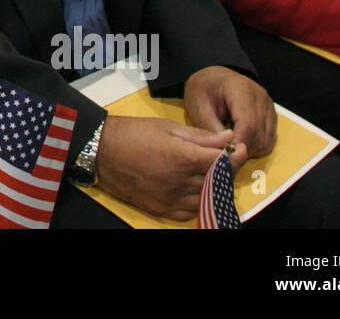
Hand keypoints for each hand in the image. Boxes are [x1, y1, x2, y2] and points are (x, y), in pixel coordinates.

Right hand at [95, 115, 242, 220]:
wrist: (100, 151)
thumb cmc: (132, 133)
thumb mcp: (168, 127)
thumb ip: (200, 136)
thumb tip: (227, 138)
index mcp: (183, 157)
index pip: (223, 161)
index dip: (235, 155)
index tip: (238, 149)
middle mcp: (179, 181)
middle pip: (218, 180)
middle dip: (225, 169)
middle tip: (223, 158)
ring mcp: (170, 197)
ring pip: (206, 198)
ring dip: (213, 187)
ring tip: (209, 173)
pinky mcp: (160, 208)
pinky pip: (189, 212)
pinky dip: (197, 202)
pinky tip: (194, 189)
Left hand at [183, 65, 275, 157]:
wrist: (213, 77)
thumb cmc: (203, 89)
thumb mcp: (198, 106)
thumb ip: (211, 128)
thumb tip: (224, 150)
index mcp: (241, 90)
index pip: (248, 124)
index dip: (238, 143)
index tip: (225, 154)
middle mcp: (260, 97)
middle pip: (259, 133)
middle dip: (242, 148)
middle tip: (225, 153)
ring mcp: (268, 105)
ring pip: (267, 139)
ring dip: (250, 149)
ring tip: (231, 147)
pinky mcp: (270, 114)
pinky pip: (269, 137)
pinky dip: (256, 145)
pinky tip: (240, 142)